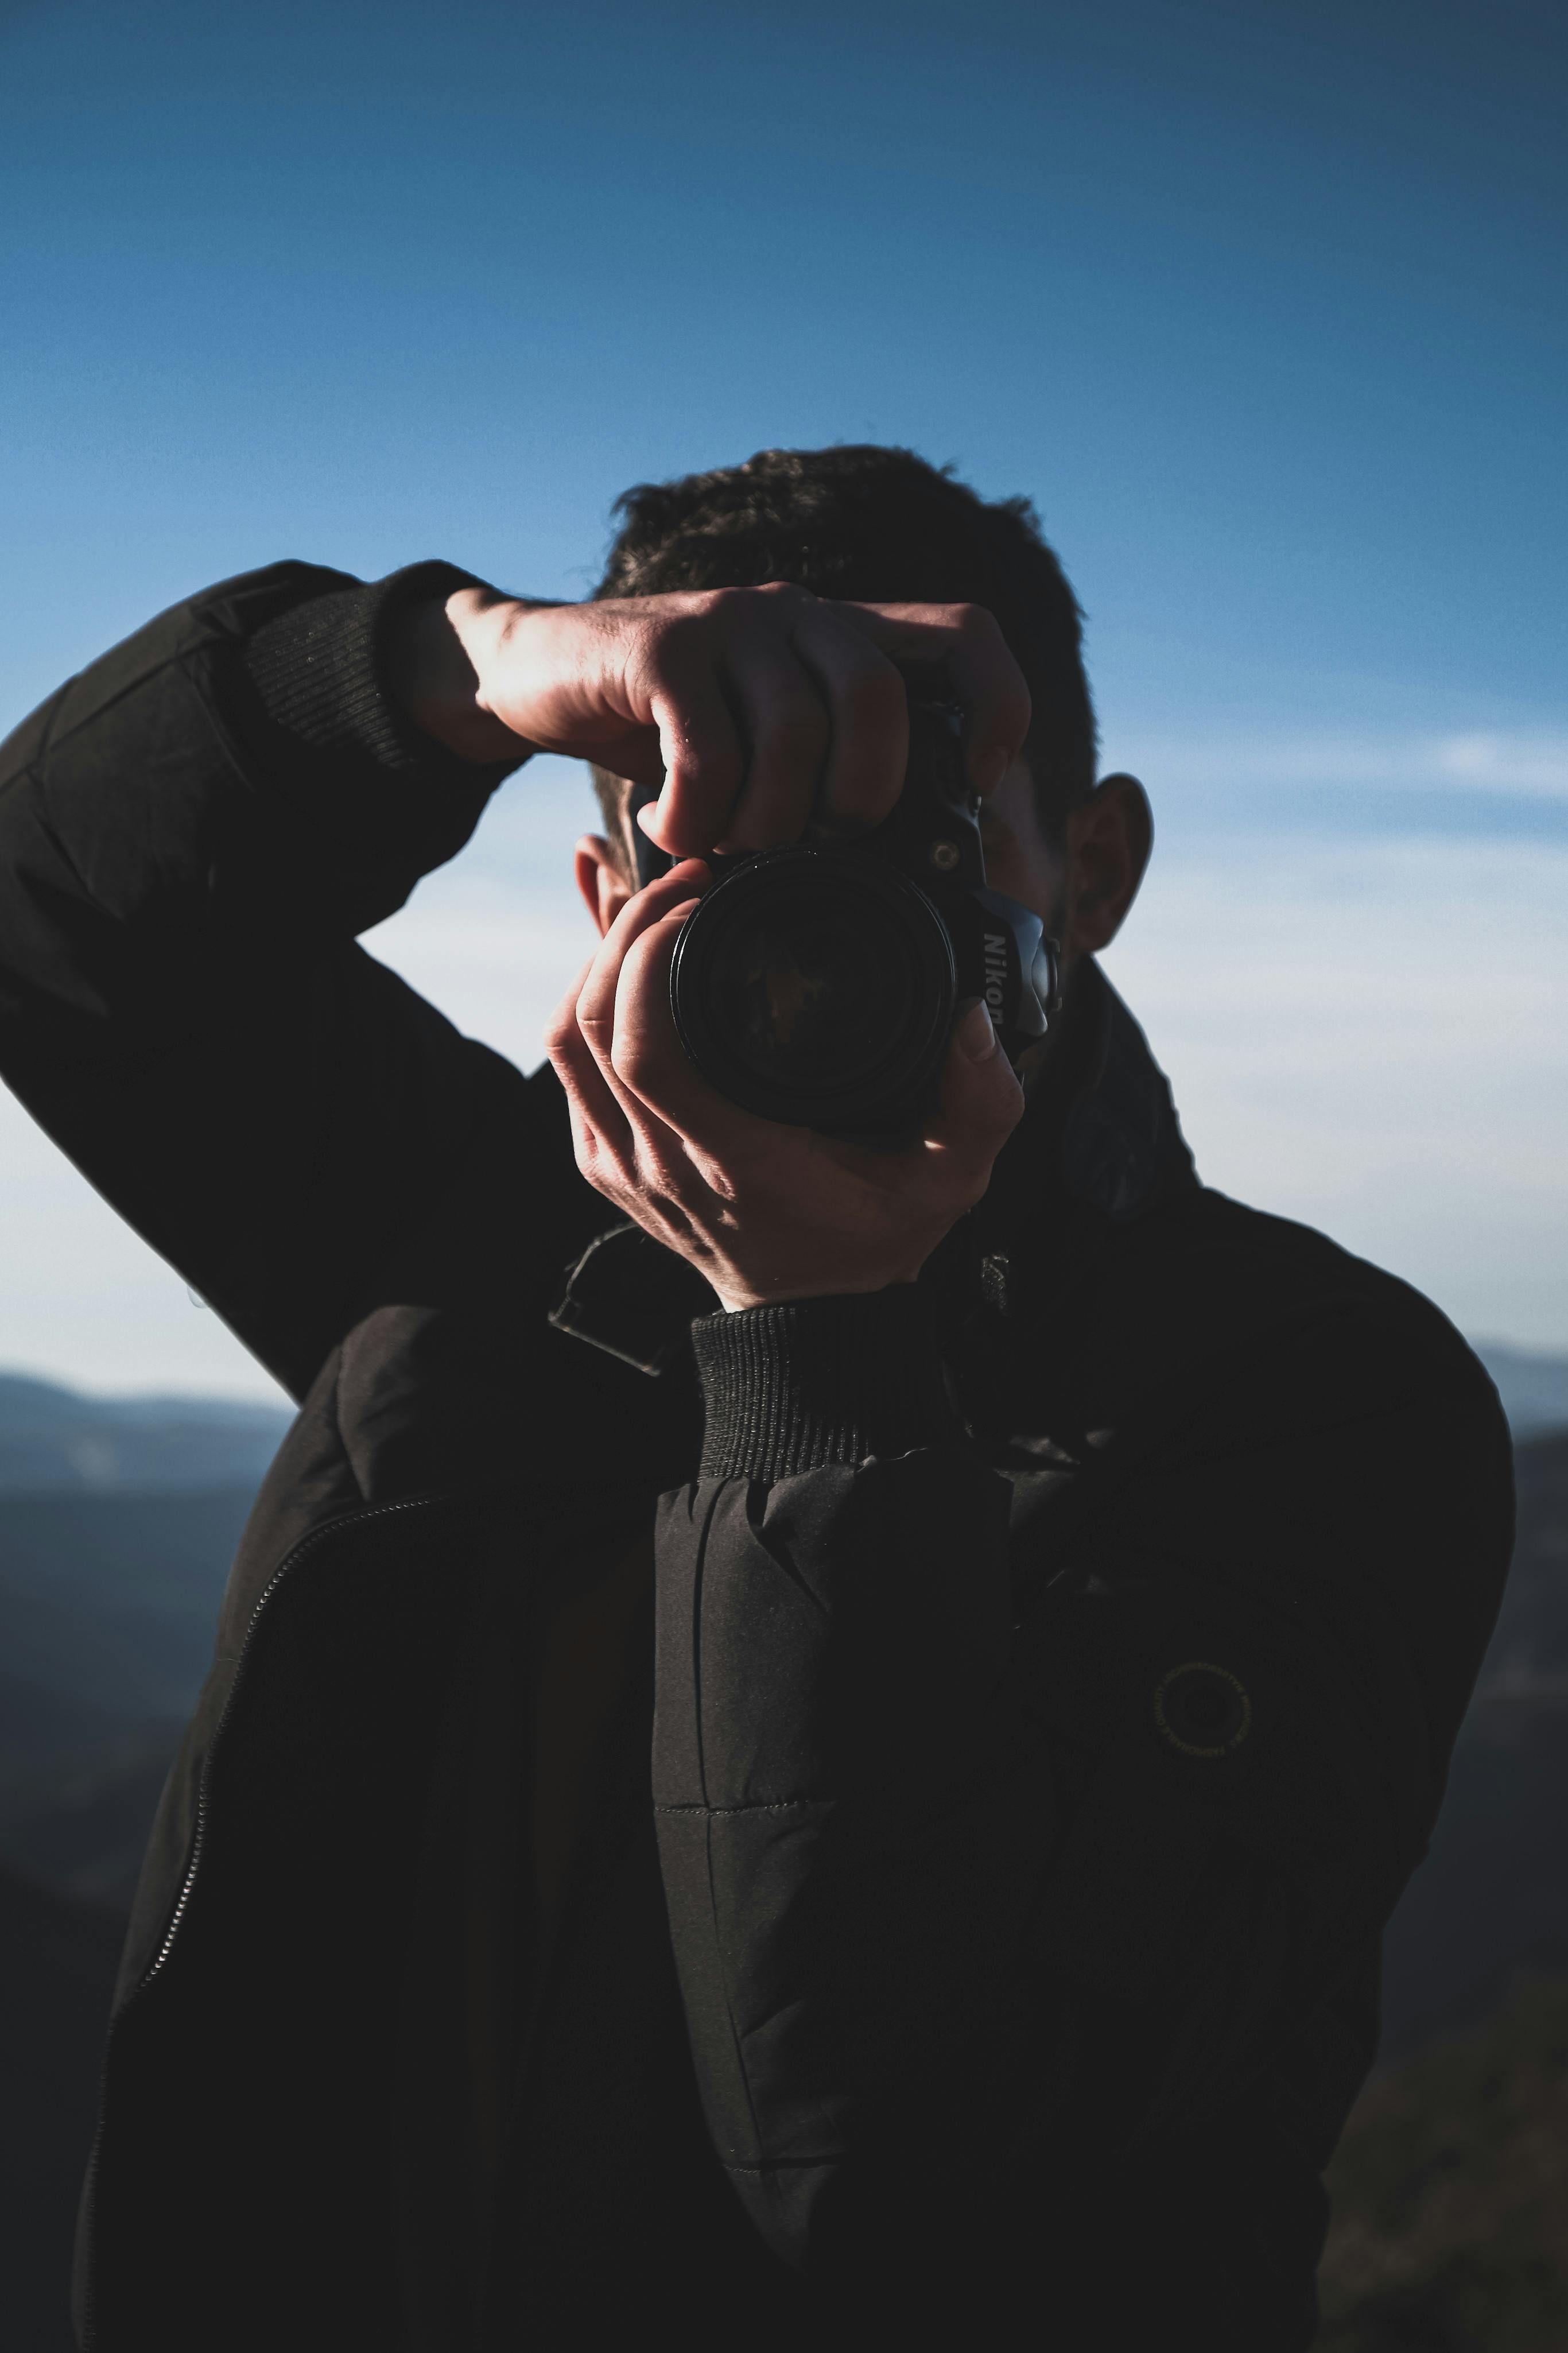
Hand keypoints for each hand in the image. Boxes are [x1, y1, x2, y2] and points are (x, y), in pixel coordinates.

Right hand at [397, 580, 1030, 855]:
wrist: (537, 670)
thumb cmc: (665, 728)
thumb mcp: (760, 736)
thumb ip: (825, 768)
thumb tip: (896, 861)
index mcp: (842, 633)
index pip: (965, 635)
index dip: (995, 705)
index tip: (974, 781)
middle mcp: (797, 614)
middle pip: (880, 696)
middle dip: (861, 794)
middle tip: (813, 844)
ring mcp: (729, 624)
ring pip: (794, 732)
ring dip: (766, 820)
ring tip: (729, 846)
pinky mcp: (660, 650)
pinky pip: (708, 750)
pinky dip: (697, 814)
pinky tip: (672, 829)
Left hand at [546, 861, 1024, 1312]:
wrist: (812, 1321)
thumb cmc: (874, 1241)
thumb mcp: (951, 1179)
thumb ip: (980, 1102)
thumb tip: (972, 1020)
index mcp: (730, 1160)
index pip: (646, 1048)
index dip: (648, 953)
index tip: (699, 892)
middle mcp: (659, 1165)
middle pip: (592, 1024)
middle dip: (623, 929)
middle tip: (684, 878)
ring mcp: (621, 1168)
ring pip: (565, 1038)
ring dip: (594, 959)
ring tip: (655, 909)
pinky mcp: (603, 1165)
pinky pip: (566, 1067)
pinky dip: (583, 999)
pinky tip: (618, 953)